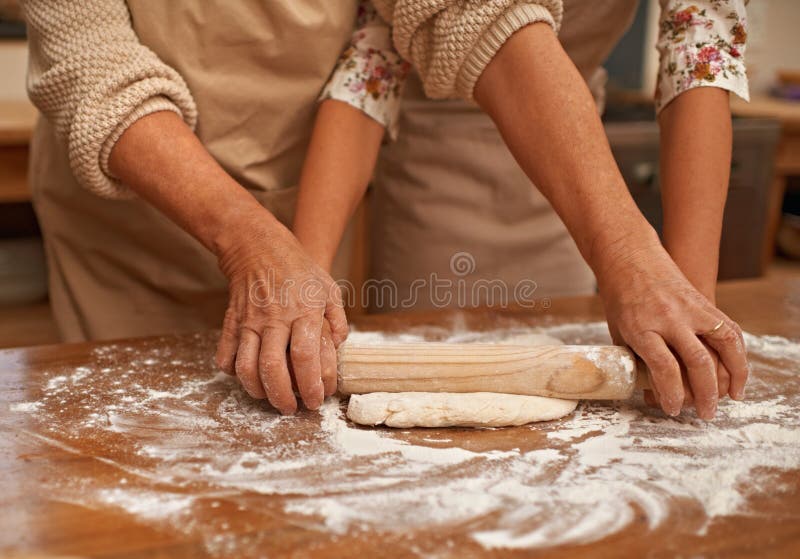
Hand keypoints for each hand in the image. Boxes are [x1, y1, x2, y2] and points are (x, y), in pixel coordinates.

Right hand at [213, 213, 347, 413]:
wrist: (258, 246)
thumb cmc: (298, 269)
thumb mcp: (328, 289)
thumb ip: (337, 320)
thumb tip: (337, 347)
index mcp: (304, 311)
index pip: (306, 356)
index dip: (312, 384)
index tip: (317, 399)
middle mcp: (275, 318)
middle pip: (273, 368)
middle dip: (283, 397)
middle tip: (292, 409)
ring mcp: (250, 321)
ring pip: (246, 367)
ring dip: (258, 391)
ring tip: (270, 399)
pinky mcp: (231, 322)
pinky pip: (226, 355)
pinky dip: (233, 373)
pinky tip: (248, 377)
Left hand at [596, 231, 747, 419]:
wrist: (629, 259)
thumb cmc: (619, 300)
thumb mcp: (618, 331)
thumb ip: (635, 359)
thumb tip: (652, 394)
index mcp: (641, 327)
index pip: (663, 367)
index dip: (671, 394)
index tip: (672, 410)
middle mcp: (669, 318)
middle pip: (696, 361)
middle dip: (704, 394)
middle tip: (704, 414)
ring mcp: (690, 308)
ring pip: (721, 345)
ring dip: (730, 376)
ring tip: (729, 399)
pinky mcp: (704, 302)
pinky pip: (729, 330)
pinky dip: (738, 354)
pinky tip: (736, 374)